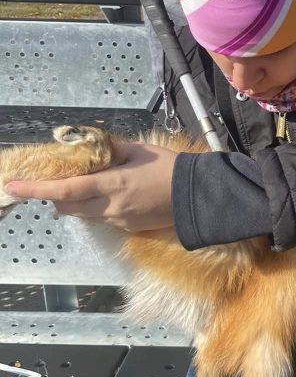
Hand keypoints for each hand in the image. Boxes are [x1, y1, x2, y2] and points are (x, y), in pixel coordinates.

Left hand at [5, 140, 177, 231]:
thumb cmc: (169, 168)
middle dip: (55, 197)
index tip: (14, 186)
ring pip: (82, 216)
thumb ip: (110, 150)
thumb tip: (89, 147)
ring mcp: (118, 221)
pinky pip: (100, 219)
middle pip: (66, 208)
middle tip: (57, 181)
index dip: (36, 189)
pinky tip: (110, 196)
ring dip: (75, 203)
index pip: (65, 191)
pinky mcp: (127, 228)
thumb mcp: (139, 151)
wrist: (196, 196)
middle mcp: (110, 207)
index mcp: (112, 185)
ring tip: (86, 187)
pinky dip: (95, 208)